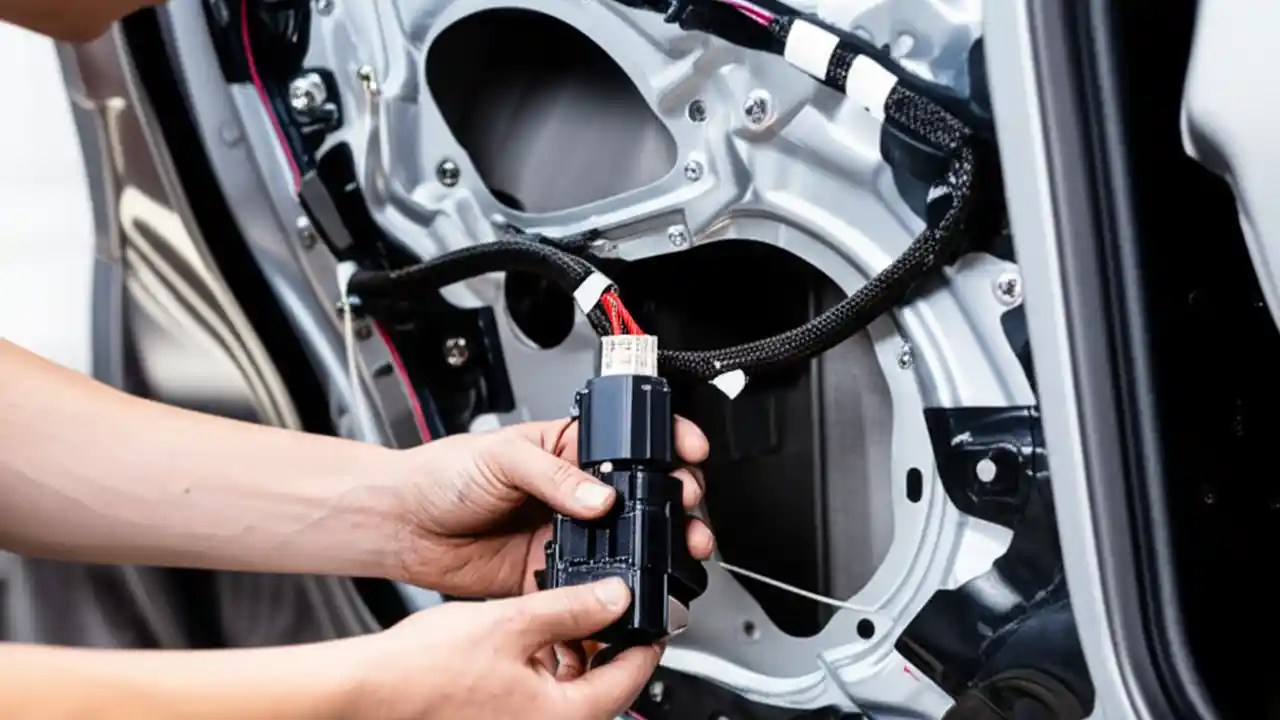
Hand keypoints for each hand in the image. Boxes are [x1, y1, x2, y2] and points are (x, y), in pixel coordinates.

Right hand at [348, 578, 658, 719]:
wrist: (368, 692)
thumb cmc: (426, 669)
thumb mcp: (513, 621)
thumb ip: (573, 609)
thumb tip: (616, 598)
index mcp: (564, 717)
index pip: (630, 679)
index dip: (644, 641)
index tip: (653, 618)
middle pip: (601, 690)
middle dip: (605, 647)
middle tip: (606, 608)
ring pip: (569, 695)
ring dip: (572, 658)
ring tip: (562, 619)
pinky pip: (538, 701)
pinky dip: (542, 672)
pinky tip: (525, 643)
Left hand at [391, 417, 712, 597]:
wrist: (405, 523)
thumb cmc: (443, 473)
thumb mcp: (503, 455)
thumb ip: (555, 476)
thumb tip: (600, 497)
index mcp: (567, 447)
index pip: (629, 442)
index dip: (666, 444)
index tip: (688, 452)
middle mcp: (575, 490)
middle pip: (641, 495)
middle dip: (675, 500)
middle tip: (686, 505)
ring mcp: (566, 532)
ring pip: (626, 540)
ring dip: (655, 546)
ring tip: (675, 547)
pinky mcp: (551, 571)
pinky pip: (592, 580)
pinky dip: (613, 585)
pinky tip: (623, 580)